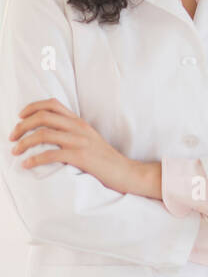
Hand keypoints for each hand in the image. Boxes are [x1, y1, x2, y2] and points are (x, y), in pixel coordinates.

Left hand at [10, 98, 152, 194]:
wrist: (126, 172)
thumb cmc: (105, 159)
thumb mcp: (89, 139)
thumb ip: (72, 132)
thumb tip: (48, 133)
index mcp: (80, 122)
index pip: (52, 104)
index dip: (32, 107)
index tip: (20, 117)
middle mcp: (79, 128)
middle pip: (43, 116)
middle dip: (21, 126)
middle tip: (12, 137)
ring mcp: (80, 142)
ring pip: (43, 134)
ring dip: (23, 143)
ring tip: (15, 152)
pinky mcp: (80, 157)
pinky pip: (50, 155)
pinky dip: (34, 159)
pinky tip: (27, 165)